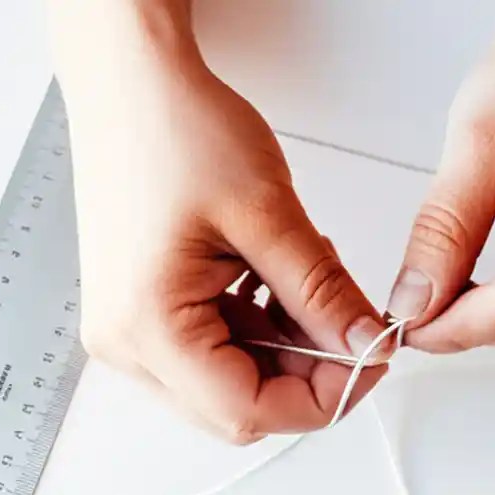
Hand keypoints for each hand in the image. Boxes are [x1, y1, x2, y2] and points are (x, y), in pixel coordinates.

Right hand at [51, 1, 389, 442]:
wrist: (128, 82)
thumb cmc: (176, 129)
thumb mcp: (269, 215)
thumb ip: (322, 293)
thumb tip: (366, 345)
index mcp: (148, 326)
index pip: (249, 412)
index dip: (323, 396)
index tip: (369, 357)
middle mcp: (125, 343)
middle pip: (237, 407)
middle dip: (306, 371)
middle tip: (350, 319)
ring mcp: (127, 330)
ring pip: (229, 379)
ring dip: (285, 344)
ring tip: (309, 275)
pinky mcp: (140, 310)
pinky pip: (212, 346)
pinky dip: (259, 325)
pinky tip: (277, 275)